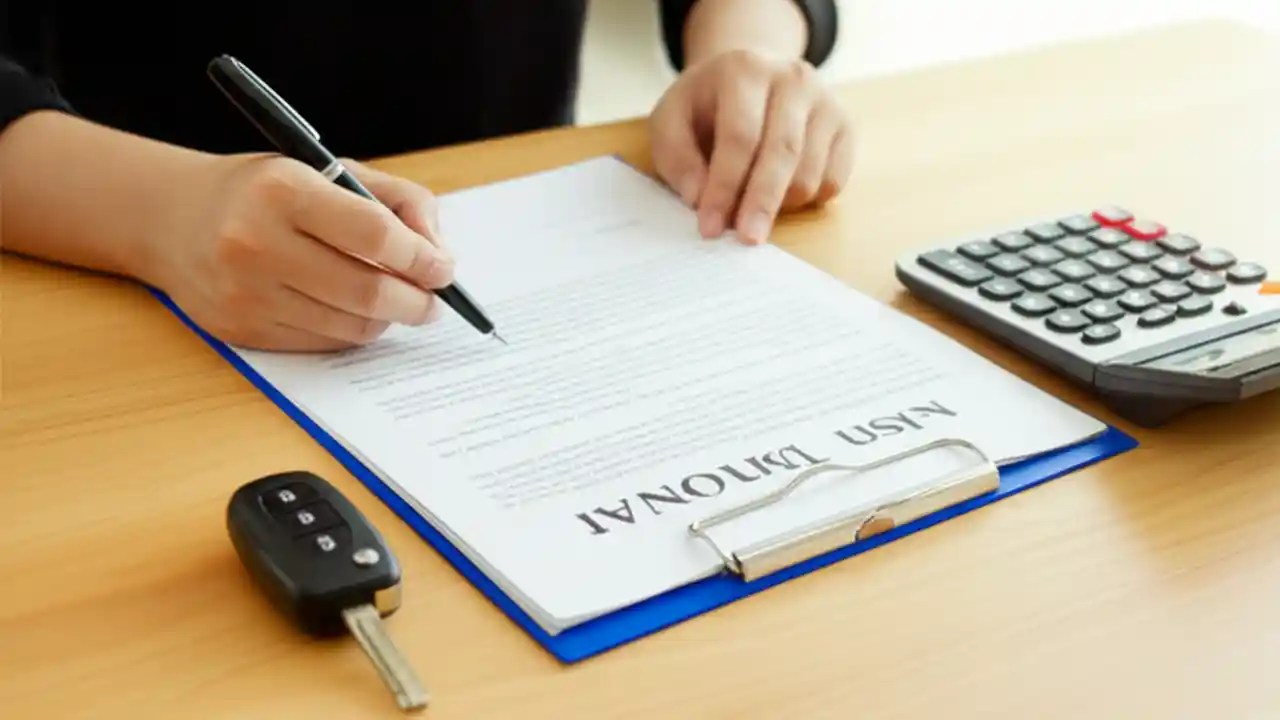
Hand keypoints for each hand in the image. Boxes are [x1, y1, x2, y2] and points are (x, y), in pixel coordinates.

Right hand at [147, 154, 452, 350]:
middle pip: (367, 291)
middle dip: (416, 301)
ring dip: (387, 319)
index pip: (375, 234)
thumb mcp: (330, 171)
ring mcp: (245, 293)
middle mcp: (257, 243)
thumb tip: (438, 253)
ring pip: (350, 326)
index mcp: (284, 191)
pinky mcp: (239, 329)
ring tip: (397, 302)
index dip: (421, 258)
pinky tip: (354, 311)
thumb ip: (397, 201)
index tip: (443, 269)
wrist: (171, 218)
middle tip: (433, 301)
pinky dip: (352, 331)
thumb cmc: (266, 191)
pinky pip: (322, 343)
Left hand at [648, 49, 854, 244]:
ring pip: (809, 173)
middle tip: (746, 239)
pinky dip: (806, 201)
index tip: (710, 226)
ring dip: (780, 205)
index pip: (740, 137)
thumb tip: (698, 197)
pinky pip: (832, 181)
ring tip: (752, 206)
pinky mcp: (845, 126)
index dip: (724, 187)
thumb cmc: (705, 109)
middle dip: (761, 203)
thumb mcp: (671, 123)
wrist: (748, 82)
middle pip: (782, 153)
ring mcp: (825, 101)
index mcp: (744, 70)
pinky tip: (780, 193)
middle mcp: (792, 78)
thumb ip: (677, 158)